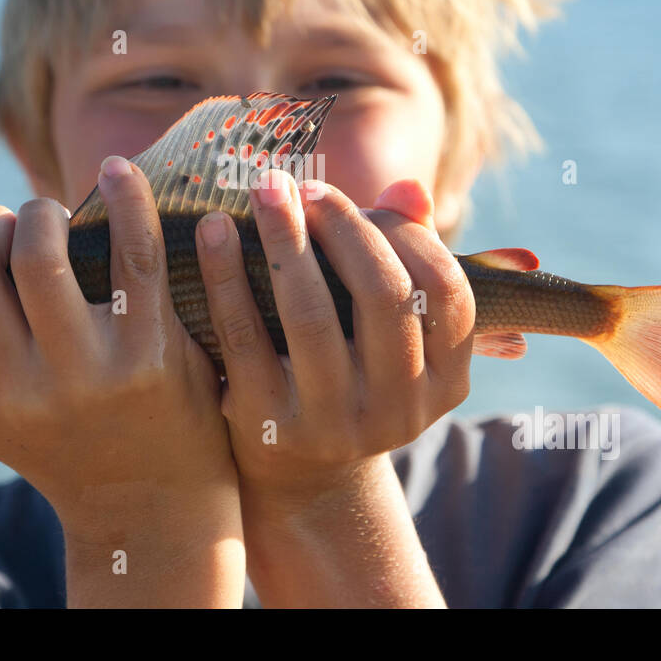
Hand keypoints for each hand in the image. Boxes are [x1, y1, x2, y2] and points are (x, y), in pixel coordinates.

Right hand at [0, 155, 242, 604]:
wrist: (154, 508)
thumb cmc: (69, 445)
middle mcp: (15, 391)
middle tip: (11, 226)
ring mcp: (84, 371)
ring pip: (37, 251)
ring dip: (40, 212)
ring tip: (53, 218)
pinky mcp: (149, 350)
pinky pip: (131, 250)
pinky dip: (125, 198)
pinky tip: (117, 172)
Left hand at [195, 170, 474, 505]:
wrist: (300, 475)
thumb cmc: (350, 373)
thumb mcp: (389, 334)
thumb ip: (404, 257)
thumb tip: (408, 189)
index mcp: (445, 381)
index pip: (446, 291)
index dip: (404, 232)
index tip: (359, 199)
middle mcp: (399, 408)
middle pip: (384, 295)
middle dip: (344, 225)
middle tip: (304, 185)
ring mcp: (334, 423)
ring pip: (312, 313)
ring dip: (285, 237)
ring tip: (264, 190)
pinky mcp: (269, 426)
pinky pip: (245, 336)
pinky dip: (227, 275)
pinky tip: (214, 231)